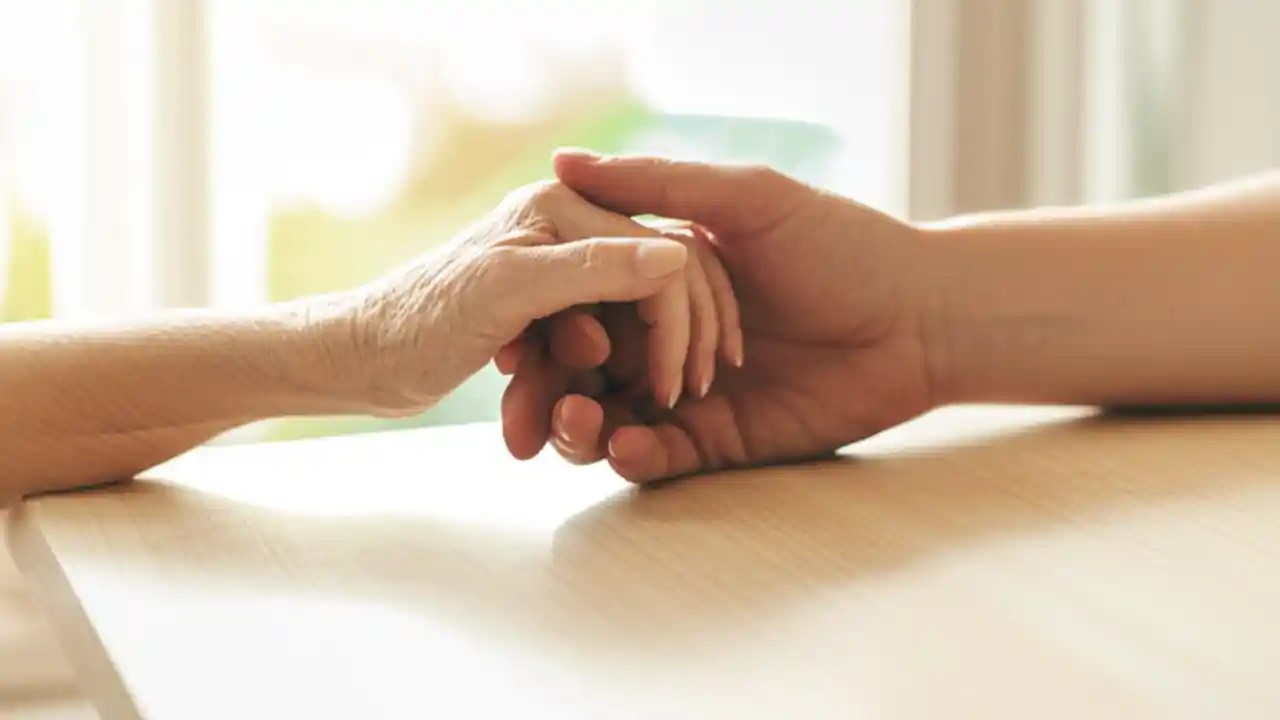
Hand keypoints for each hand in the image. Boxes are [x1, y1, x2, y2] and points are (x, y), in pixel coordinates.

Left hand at [310, 180, 703, 416]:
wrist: (358, 360)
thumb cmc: (418, 321)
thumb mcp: (508, 291)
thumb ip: (591, 270)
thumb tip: (676, 256)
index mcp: (562, 205)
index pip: (658, 260)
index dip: (676, 322)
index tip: (673, 386)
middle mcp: (564, 230)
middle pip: (644, 297)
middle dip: (641, 361)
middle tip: (650, 409)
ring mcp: (553, 273)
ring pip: (614, 334)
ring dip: (592, 388)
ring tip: (548, 426)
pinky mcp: (541, 312)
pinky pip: (583, 353)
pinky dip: (565, 390)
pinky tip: (529, 422)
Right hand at [502, 152, 939, 481]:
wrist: (921, 317)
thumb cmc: (841, 244)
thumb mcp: (745, 198)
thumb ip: (655, 183)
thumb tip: (560, 159)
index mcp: (659, 280)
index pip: (578, 307)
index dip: (540, 329)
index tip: (510, 343)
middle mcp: (664, 337)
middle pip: (581, 371)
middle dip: (549, 391)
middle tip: (524, 407)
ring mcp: (690, 393)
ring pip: (609, 418)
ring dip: (581, 429)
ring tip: (576, 426)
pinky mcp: (721, 441)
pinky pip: (663, 455)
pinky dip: (636, 455)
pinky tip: (627, 446)